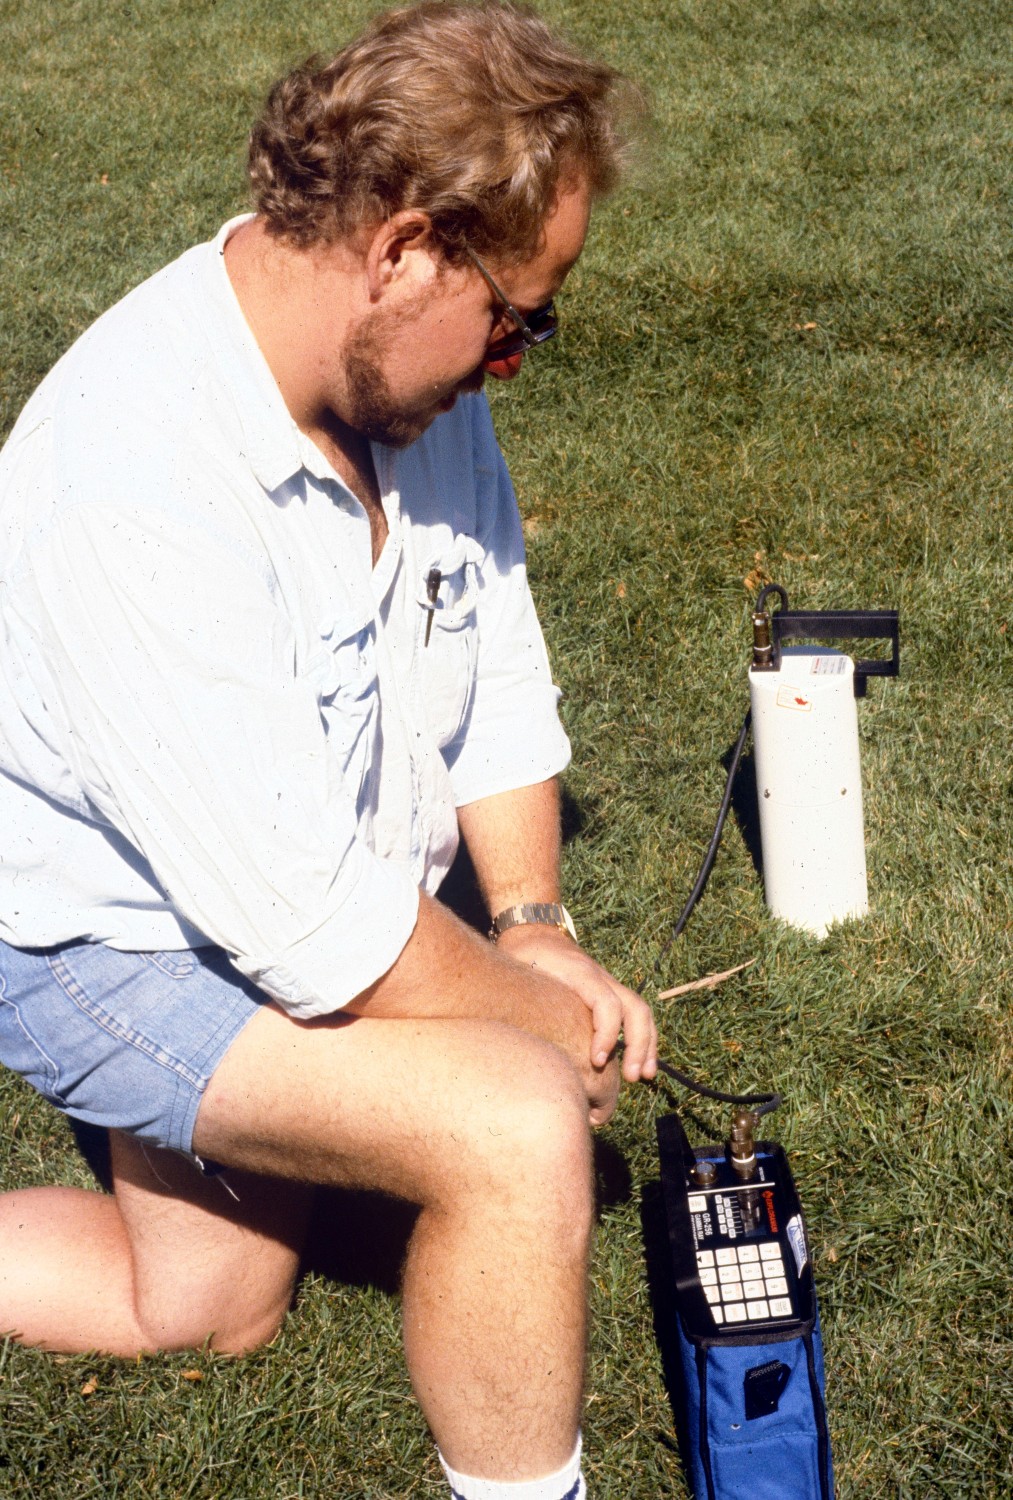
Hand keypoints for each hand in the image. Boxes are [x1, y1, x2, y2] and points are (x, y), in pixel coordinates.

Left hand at [494, 924, 657, 1084]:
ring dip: (646, 1044)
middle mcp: (600, 977)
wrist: (534, 932)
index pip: (604, 1002)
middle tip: (630, 1077)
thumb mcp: (514, 969)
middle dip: (637, 1043)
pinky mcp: (609, 993)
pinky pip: (635, 1014)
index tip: (596, 1062)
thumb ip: (514, 996)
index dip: (604, 1033)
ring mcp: (608, 983)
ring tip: (643, 1076)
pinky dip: (642, 1039)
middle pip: (634, 1007)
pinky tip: (638, 1065)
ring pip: (640, 1011)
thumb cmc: (521, 955)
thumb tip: (505, 1037)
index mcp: (578, 972)